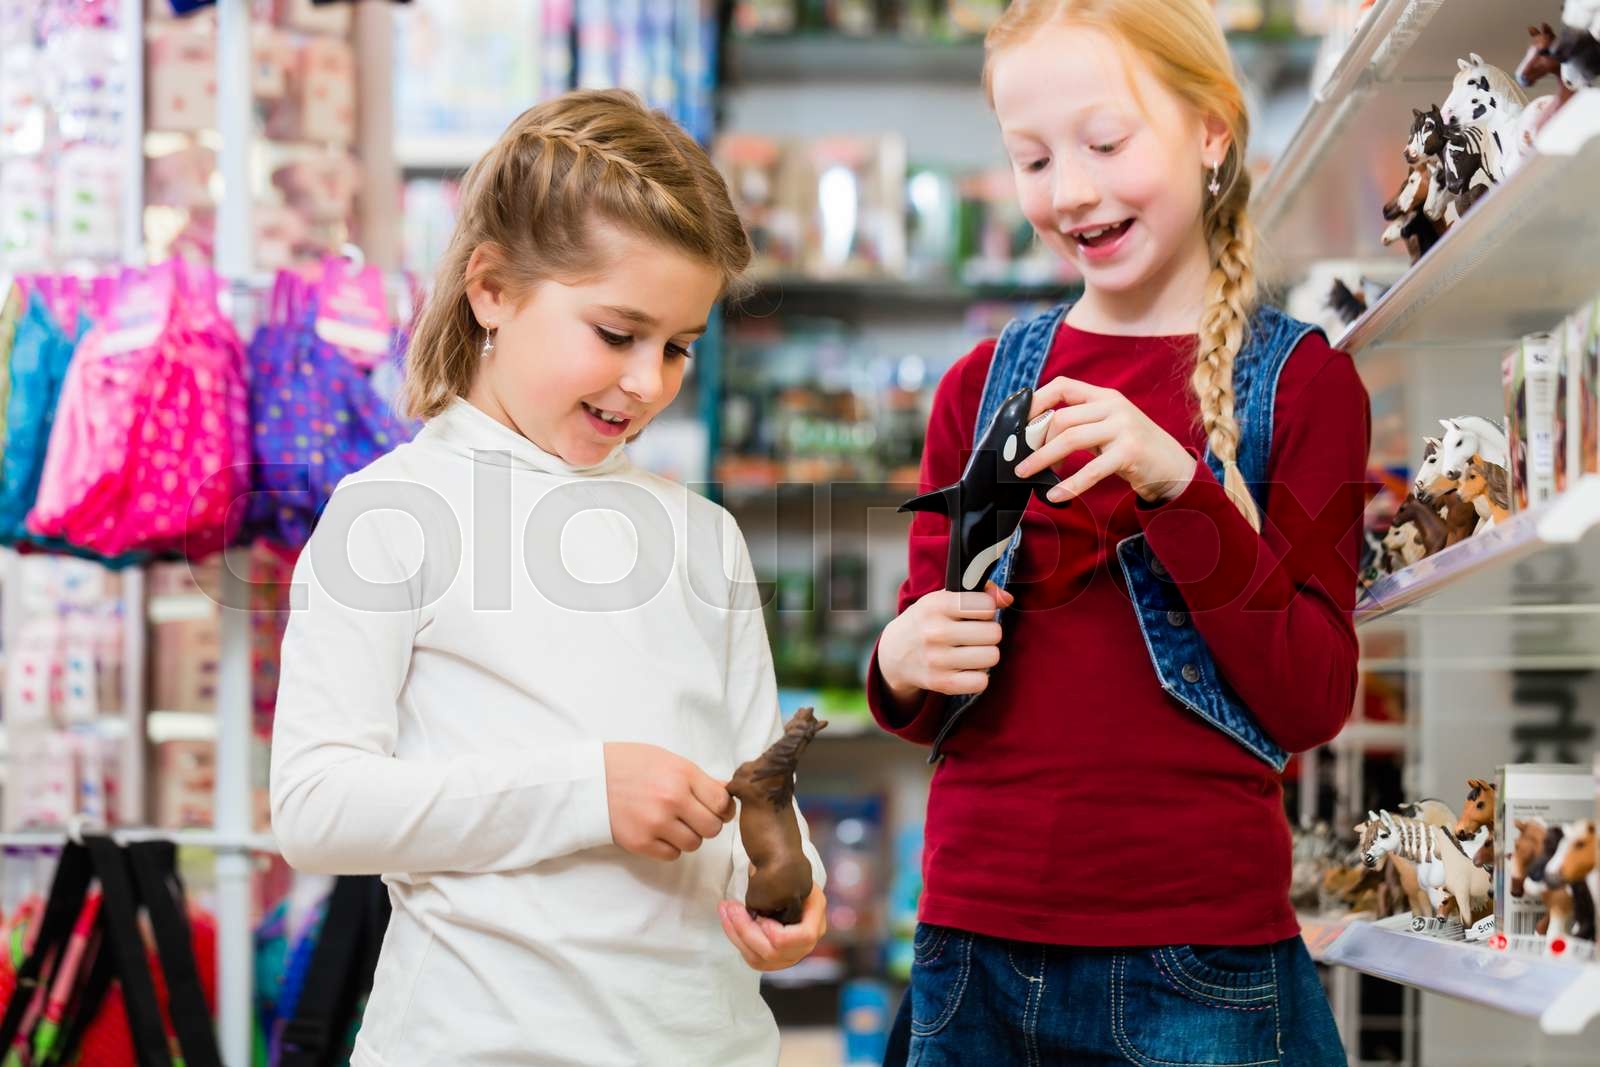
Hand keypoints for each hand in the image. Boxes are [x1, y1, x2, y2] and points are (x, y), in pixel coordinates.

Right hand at [602, 742, 735, 861]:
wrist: (589, 778)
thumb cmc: (631, 764)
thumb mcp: (669, 760)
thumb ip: (700, 779)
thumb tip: (729, 792)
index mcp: (682, 774)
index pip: (722, 803)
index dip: (722, 808)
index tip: (715, 807)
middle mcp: (672, 799)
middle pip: (713, 828)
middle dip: (707, 824)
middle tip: (692, 816)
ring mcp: (656, 823)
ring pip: (694, 844)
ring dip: (688, 836)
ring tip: (672, 822)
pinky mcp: (640, 842)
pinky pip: (672, 855)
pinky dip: (669, 847)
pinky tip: (658, 832)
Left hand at [718, 885, 827, 971]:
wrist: (789, 888)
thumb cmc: (791, 880)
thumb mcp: (794, 875)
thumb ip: (783, 881)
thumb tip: (755, 875)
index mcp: (816, 922)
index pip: (804, 937)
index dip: (779, 932)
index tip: (760, 914)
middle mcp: (805, 945)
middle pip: (774, 951)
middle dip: (746, 930)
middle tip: (730, 907)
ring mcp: (789, 956)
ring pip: (759, 958)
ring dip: (736, 934)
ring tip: (725, 910)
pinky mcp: (773, 960)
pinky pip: (752, 958)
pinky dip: (736, 939)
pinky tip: (729, 922)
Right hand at [878, 582, 1013, 702]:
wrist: (894, 652)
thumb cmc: (927, 621)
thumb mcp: (944, 598)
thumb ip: (979, 592)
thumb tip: (1008, 598)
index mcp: (936, 605)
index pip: (986, 605)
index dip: (987, 608)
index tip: (976, 612)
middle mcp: (935, 632)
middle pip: (994, 633)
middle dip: (989, 632)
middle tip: (976, 634)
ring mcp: (937, 660)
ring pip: (991, 657)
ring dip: (986, 654)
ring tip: (972, 650)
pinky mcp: (941, 683)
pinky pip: (981, 682)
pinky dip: (979, 676)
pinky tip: (967, 668)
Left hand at [1012, 376, 1196, 503]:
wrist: (1173, 467)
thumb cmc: (1132, 450)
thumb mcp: (1107, 428)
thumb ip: (1080, 425)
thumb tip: (1035, 436)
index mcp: (1105, 397)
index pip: (1063, 386)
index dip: (1036, 401)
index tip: (1018, 422)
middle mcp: (1114, 407)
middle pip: (1062, 418)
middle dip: (1036, 441)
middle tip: (1024, 460)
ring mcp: (1124, 428)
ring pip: (1070, 439)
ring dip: (1042, 459)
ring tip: (1026, 473)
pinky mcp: (1130, 453)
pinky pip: (1091, 470)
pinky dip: (1069, 484)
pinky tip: (1054, 495)